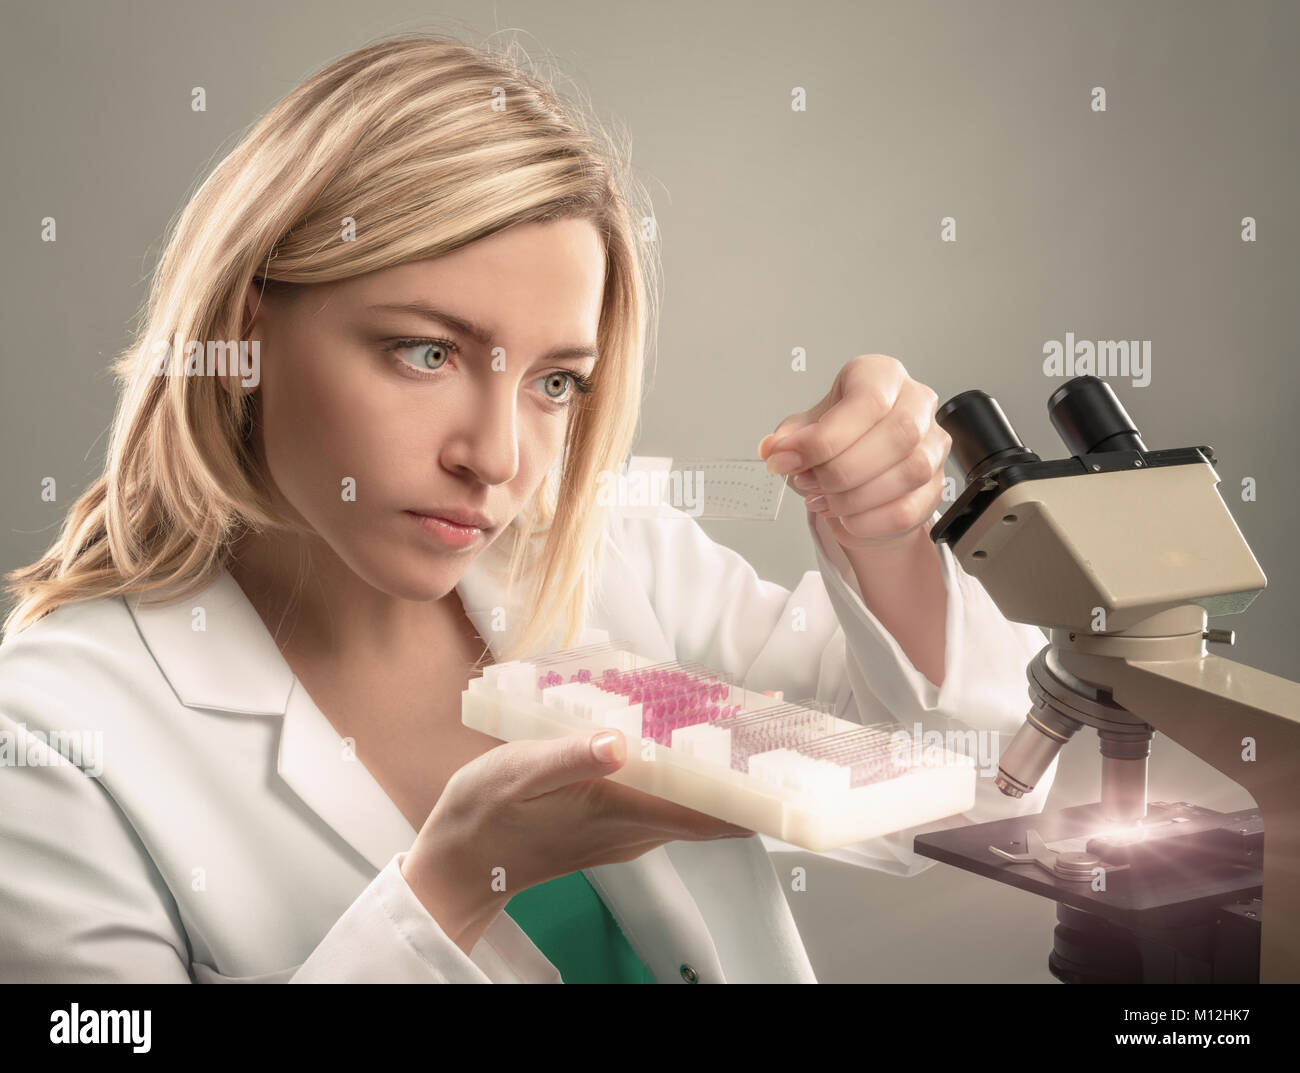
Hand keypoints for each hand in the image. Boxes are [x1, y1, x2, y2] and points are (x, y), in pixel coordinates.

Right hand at [400, 730, 754, 954]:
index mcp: (618, 811)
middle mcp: (634, 829)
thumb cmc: (484, 814)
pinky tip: (690, 744)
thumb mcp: (516, 772)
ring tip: (743, 720)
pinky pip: (673, 803)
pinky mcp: (617, 828)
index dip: (752, 789)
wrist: (461, 864)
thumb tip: (621, 742)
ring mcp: (628, 832)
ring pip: (696, 805)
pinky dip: (693, 776)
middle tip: (772, 715)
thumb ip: (570, 756)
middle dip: (748, 768)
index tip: (785, 758)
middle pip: (714, 806)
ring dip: (723, 770)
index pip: (707, 810)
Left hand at [757, 354, 950, 550]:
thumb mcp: (805, 427)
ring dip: (855, 497)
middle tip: (808, 483)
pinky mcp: (936, 485)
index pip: (867, 402)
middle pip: (897, 435)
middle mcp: (917, 403)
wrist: (860, 469)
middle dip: (842, 469)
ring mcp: (934, 444)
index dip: (825, 437)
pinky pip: (909, 509)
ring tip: (823, 499)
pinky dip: (868, 520)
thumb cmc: (838, 438)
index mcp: (882, 375)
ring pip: (909, 473)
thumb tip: (774, 450)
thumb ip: (788, 438)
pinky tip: (845, 517)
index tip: (788, 460)